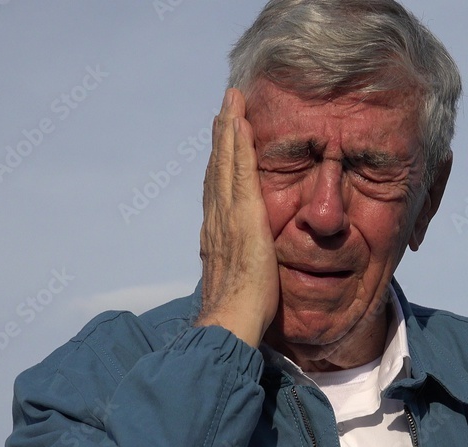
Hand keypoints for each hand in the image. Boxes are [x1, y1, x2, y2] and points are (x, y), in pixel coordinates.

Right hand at [194, 88, 278, 347]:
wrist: (230, 323)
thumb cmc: (240, 316)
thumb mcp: (242, 285)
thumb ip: (243, 272)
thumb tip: (250, 271)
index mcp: (218, 237)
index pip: (218, 191)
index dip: (219, 163)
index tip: (222, 140)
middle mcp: (217, 221)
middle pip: (217, 169)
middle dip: (221, 136)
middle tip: (224, 106)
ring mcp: (227, 217)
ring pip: (225, 163)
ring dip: (228, 130)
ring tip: (231, 103)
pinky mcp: (243, 217)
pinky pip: (241, 172)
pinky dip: (239, 145)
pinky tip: (241, 122)